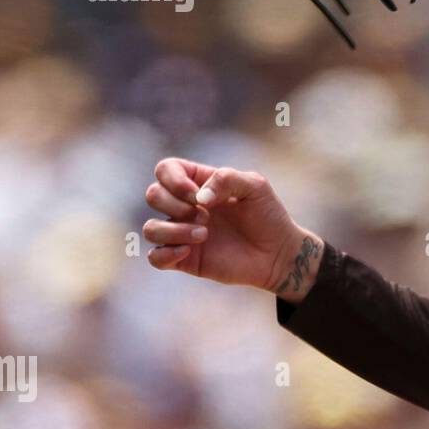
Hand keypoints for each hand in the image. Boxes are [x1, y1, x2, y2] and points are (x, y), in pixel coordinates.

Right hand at [142, 158, 323, 302]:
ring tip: (205, 234)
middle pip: (153, 195)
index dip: (173, 179)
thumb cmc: (268, 215)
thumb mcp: (255, 186)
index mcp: (199, 184)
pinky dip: (167, 254)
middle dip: (175, 204)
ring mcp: (182, 233)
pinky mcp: (185, 259)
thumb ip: (226, 178)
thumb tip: (198, 198)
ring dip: (174, 230)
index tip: (197, 194)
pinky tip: (190, 251)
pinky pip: (155, 258)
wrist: (278, 252)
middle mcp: (185, 207)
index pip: (165, 169)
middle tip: (206, 215)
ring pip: (150, 228)